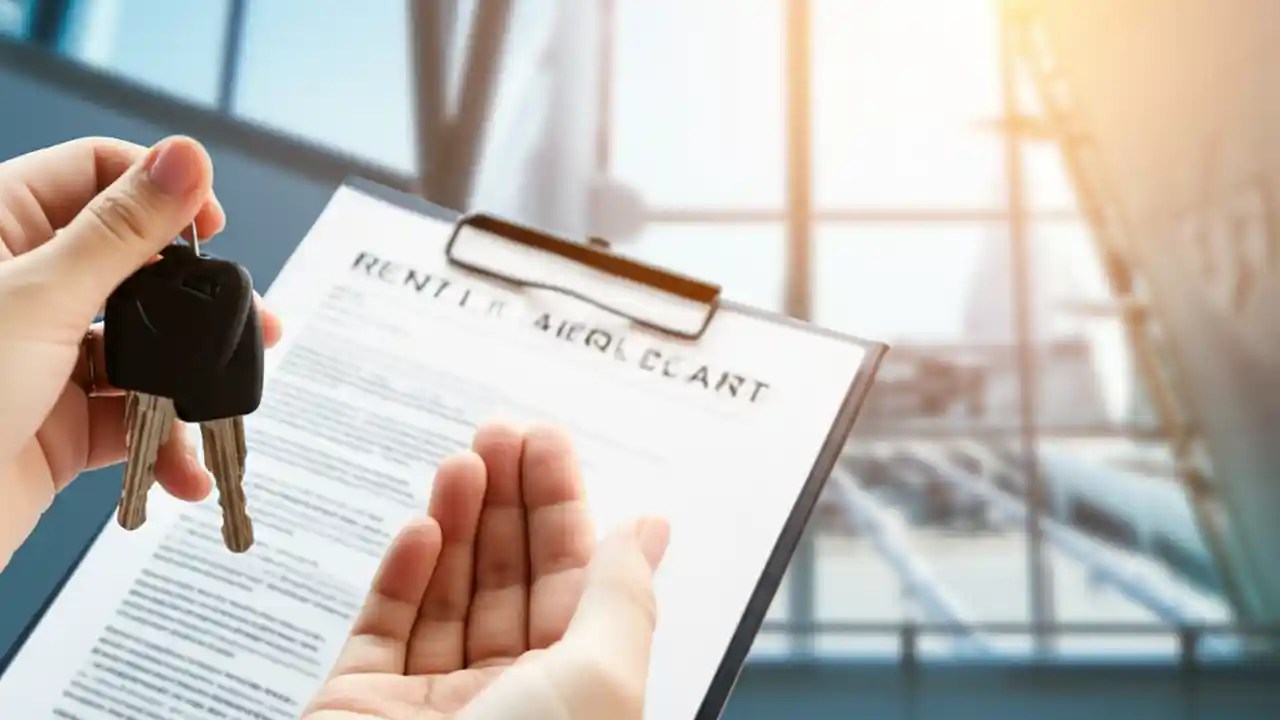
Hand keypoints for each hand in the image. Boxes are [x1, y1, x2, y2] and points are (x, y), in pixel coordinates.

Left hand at [0, 136, 282, 568]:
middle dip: (194, 297)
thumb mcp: (42, 298)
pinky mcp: (58, 425)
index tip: (210, 228)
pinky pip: (132, 420)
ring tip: (226, 400)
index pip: (94, 172)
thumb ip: (123, 229)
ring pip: (142, 346)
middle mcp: (22, 286)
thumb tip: (187, 155)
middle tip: (247, 319)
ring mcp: (41, 358)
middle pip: (134, 263)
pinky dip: (166, 444)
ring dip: (187, 379)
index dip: (158, 190)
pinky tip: (184, 468)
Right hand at [304, 424, 669, 719]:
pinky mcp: (358, 707)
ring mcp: (430, 704)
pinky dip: (401, 573)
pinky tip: (419, 527)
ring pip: (446, 593)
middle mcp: (508, 699)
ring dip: (455, 522)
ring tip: (462, 460)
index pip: (574, 582)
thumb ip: (621, 598)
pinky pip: (383, 628)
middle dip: (507, 501)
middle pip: (509, 578)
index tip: (545, 442)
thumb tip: (651, 530)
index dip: (563, 507)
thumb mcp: (599, 681)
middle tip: (499, 430)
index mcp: (574, 696)